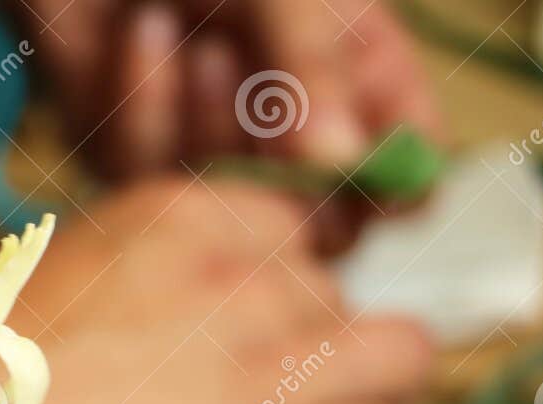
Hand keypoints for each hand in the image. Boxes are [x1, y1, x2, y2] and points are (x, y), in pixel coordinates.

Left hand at [22, 0, 441, 176]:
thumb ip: (314, 68)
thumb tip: (338, 162)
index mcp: (363, 88)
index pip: (409, 182)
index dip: (393, 189)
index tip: (360, 165)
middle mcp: (295, 140)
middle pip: (321, 231)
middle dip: (288, 177)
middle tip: (265, 102)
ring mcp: (213, 163)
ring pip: (227, 214)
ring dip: (212, 125)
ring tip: (203, 43)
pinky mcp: (134, 165)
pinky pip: (146, 178)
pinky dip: (146, 104)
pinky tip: (143, 33)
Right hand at [22, 179, 434, 403]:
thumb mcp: (69, 279)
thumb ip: (154, 275)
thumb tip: (204, 317)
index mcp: (185, 217)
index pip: (293, 229)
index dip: (276, 285)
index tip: (245, 329)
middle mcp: (248, 274)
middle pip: (336, 295)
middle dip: (307, 341)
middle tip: (247, 396)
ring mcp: (279, 363)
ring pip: (400, 357)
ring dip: (362, 392)